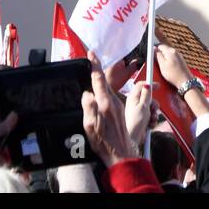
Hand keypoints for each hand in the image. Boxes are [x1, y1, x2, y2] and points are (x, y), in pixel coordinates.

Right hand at [81, 50, 138, 165]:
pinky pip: (110, 95)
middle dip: (97, 69)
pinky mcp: (119, 112)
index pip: (98, 80)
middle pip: (104, 81)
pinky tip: (100, 90)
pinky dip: (105, 88)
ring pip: (108, 88)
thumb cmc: (104, 143)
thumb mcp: (91, 127)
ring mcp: (118, 107)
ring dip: (101, 78)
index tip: (91, 53)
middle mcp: (113, 102)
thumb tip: (87, 94)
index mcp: (105, 104)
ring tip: (94, 70)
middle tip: (92, 57)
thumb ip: (89, 109)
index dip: (94, 66)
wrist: (121, 154)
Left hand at [124, 82, 152, 151]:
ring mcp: (138, 112)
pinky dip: (152, 120)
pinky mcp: (141, 120)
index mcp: (133, 98)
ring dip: (154, 113)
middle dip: (153, 104)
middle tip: (154, 109)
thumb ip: (146, 95)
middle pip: (148, 97)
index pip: (141, 85)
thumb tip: (147, 85)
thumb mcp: (143, 107)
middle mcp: (135, 104)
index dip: (149, 84)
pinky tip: (150, 125)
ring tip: (152, 119)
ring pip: (150, 108)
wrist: (133, 139)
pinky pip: (150, 116)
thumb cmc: (136, 122)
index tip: (158, 86)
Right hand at [154, 43, 191, 90]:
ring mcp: (179, 56)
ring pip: (168, 54)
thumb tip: (154, 48)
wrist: (185, 81)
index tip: (153, 57)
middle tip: (158, 64)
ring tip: (164, 67)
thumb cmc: (173, 74)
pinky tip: (169, 68)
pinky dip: (169, 61)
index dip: (155, 50)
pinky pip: (172, 58)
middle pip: (165, 49)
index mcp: (170, 51)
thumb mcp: (162, 65)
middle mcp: (175, 51)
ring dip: (165, 59)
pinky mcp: (181, 60)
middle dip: (160, 55)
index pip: (160, 46)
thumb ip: (158, 56)